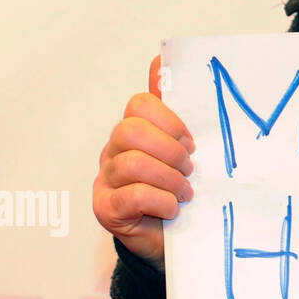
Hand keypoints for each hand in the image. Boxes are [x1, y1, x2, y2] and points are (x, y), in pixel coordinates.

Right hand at [92, 55, 195, 272]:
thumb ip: (174, 108)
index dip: (170, 119)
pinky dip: (159, 201)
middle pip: (131, 130)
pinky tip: (173, 208)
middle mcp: (115, 150)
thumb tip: (162, 59)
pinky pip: (130, 196)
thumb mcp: (185, 148)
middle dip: (170, 150)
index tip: (192, 141)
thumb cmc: (179, 188)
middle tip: (190, 168)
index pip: (140, 104)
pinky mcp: (106, 209)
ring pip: (131, 163)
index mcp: (135, 130)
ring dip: (168, 178)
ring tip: (185, 192)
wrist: (171, 238)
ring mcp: (106, 179)